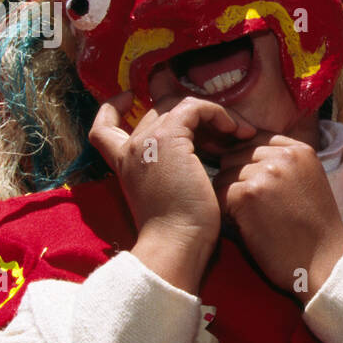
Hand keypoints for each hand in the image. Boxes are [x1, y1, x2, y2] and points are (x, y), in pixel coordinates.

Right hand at [89, 89, 244, 292]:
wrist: (175, 244)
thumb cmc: (181, 232)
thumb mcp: (171, 196)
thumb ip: (174, 173)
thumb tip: (201, 159)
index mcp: (123, 165)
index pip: (104, 127)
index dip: (112, 108)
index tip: (128, 98)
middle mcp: (129, 149)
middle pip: (157, 109)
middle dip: (192, 112)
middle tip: (225, 129)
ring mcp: (146, 141)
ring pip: (177, 103)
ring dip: (212, 112)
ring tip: (238, 131)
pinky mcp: (168, 138)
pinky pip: (195, 106)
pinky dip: (219, 113)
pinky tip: (237, 131)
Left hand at [213, 134, 342, 301]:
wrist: (324, 263)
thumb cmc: (313, 232)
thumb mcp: (307, 183)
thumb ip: (281, 165)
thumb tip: (240, 155)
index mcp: (300, 150)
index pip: (255, 140)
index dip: (246, 161)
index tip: (249, 183)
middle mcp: (283, 155)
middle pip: (235, 155)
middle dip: (235, 179)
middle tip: (249, 207)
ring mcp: (266, 172)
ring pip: (223, 174)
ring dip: (228, 196)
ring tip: (248, 218)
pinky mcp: (248, 194)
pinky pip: (218, 194)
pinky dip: (225, 212)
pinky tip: (243, 227)